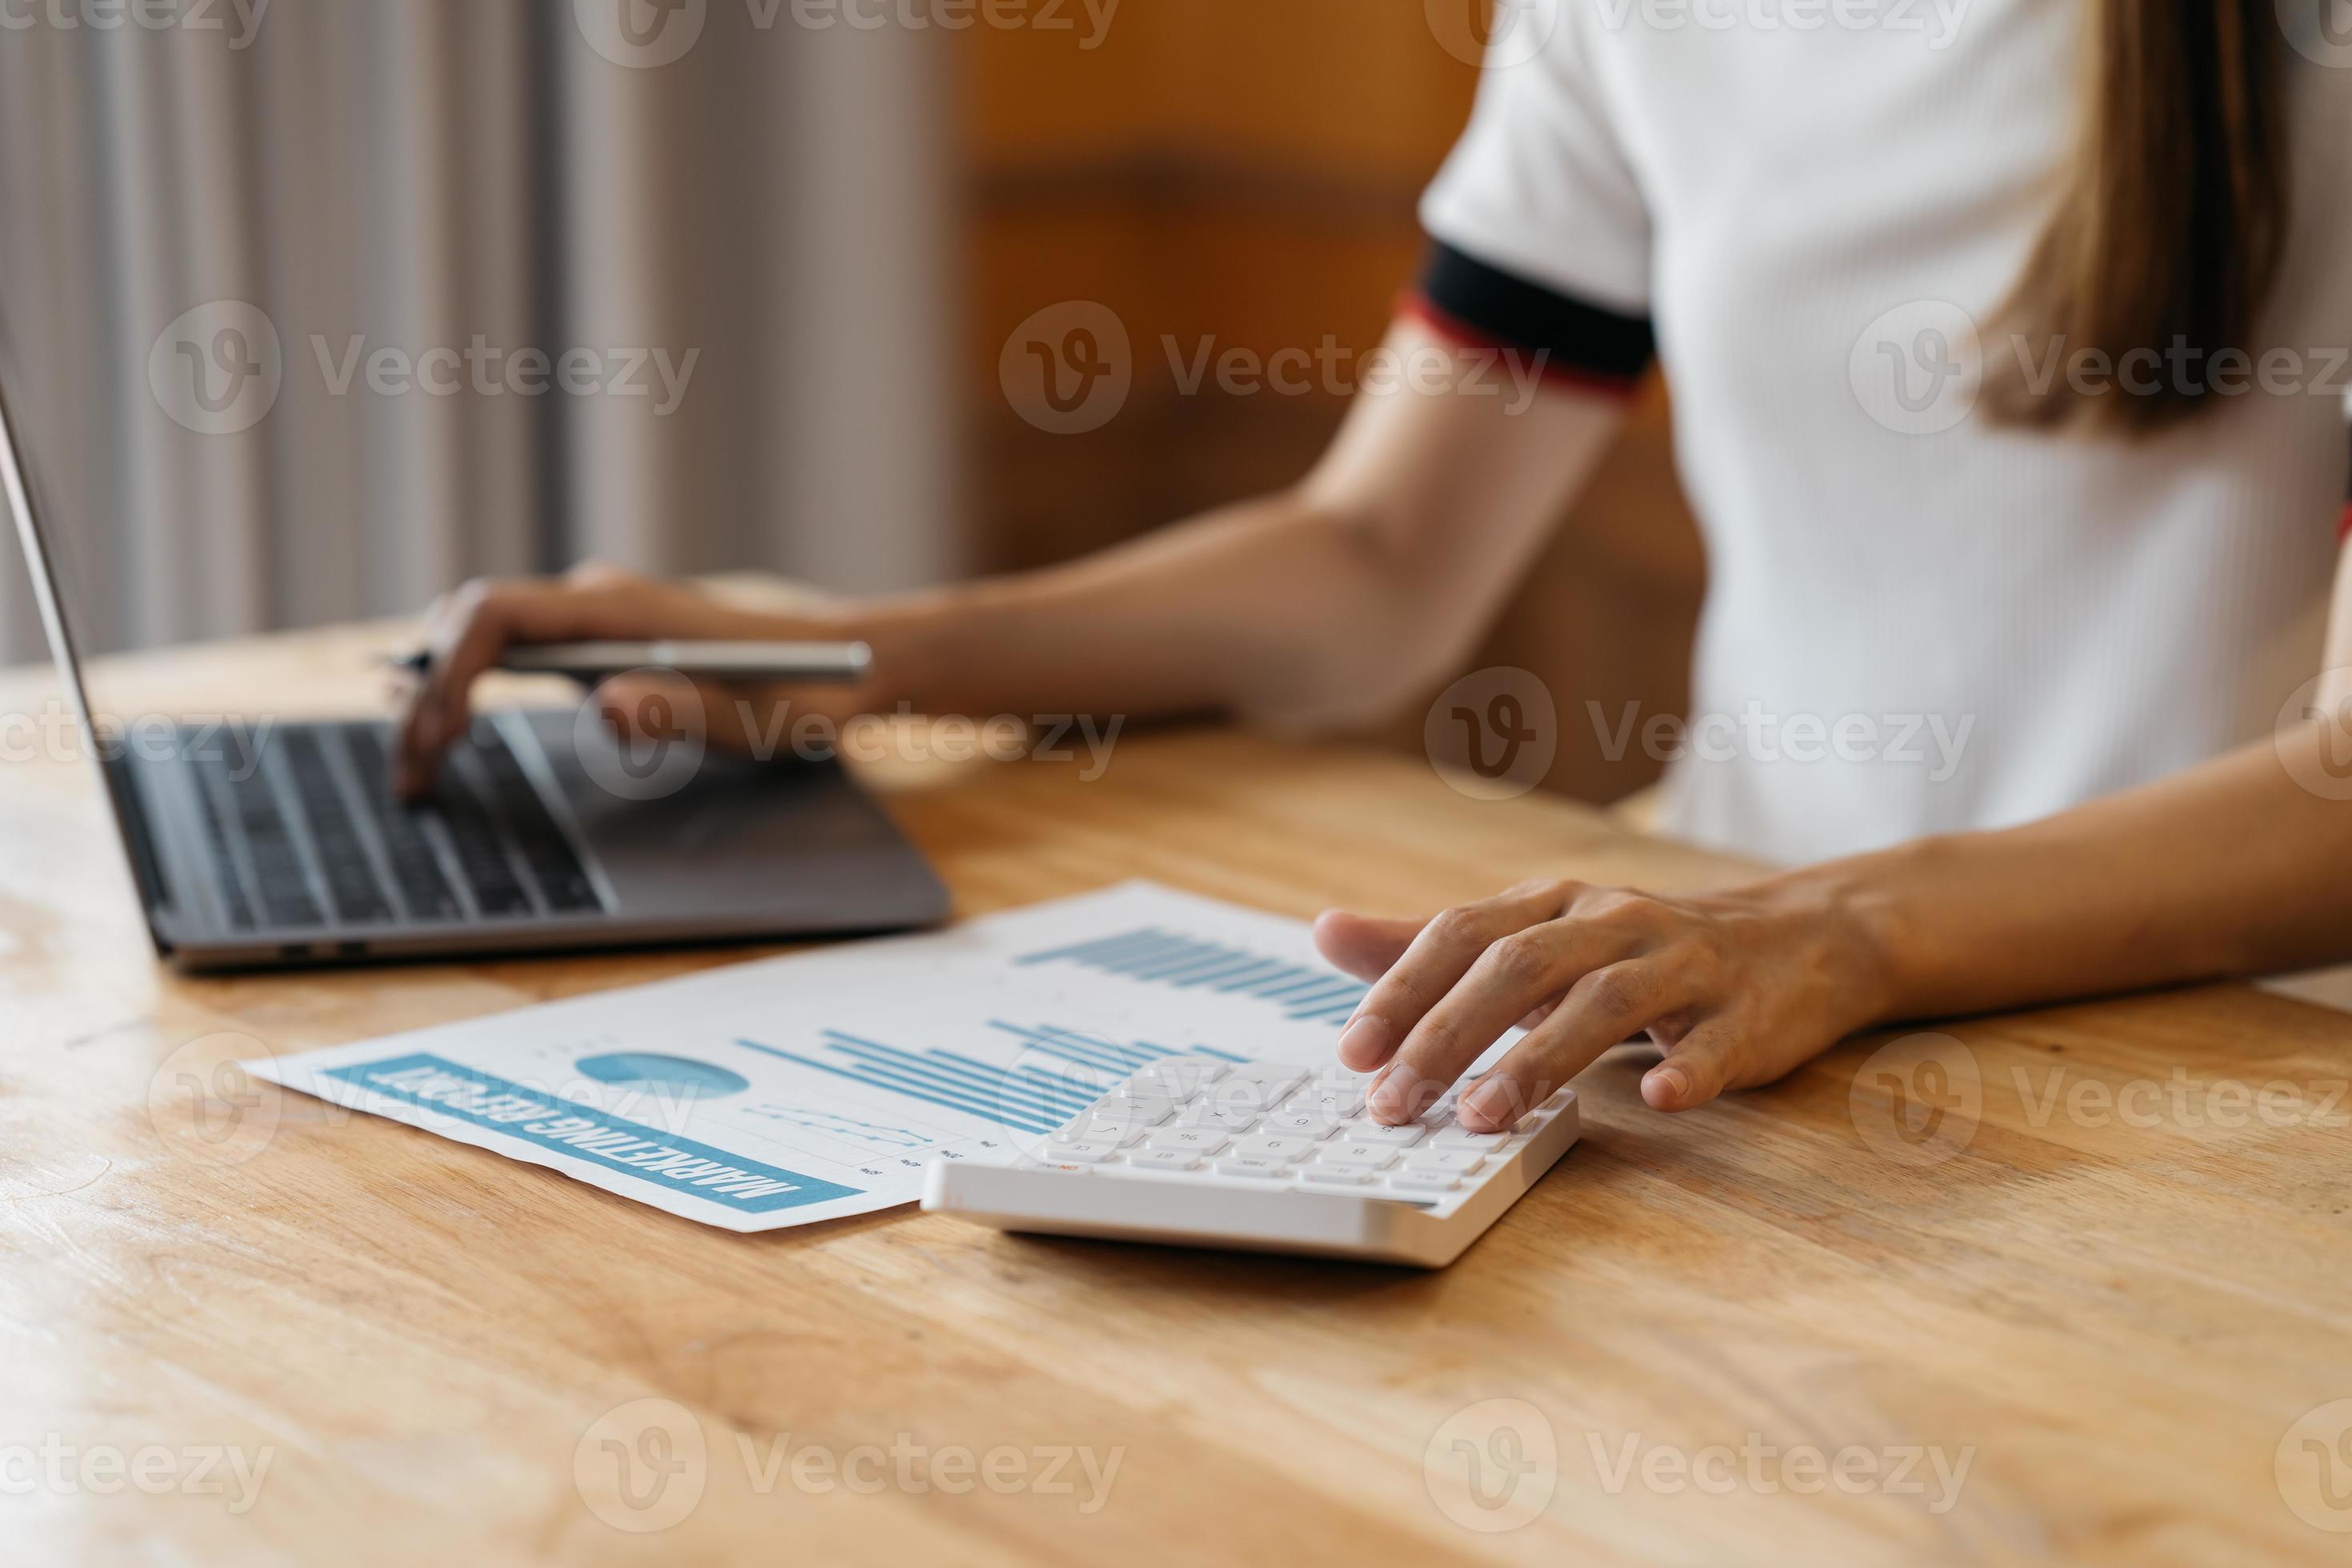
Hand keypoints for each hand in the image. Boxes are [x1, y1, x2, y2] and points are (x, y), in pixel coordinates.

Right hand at [391, 561, 882, 796]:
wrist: (848, 662)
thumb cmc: (805, 692)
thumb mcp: (755, 717)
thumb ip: (681, 710)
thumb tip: (606, 705)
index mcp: (620, 608)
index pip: (496, 614)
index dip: (451, 672)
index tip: (440, 738)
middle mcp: (597, 600)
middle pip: (472, 622)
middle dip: (427, 694)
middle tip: (411, 776)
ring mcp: (597, 619)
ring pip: (483, 634)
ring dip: (439, 691)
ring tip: (415, 766)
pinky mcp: (604, 643)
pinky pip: (513, 651)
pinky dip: (469, 686)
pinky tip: (448, 733)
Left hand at [1312, 876, 1894, 1130]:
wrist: (1797, 940)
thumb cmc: (1639, 949)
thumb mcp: (1535, 934)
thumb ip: (1431, 943)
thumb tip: (1325, 932)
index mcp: (1554, 903)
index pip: (1461, 933)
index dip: (1403, 990)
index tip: (1353, 1053)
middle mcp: (1613, 921)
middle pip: (1520, 965)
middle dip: (1449, 1033)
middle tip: (1396, 1102)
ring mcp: (1684, 964)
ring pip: (1605, 1000)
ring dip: (1540, 1059)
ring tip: (1485, 1116)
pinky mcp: (1747, 1014)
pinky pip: (1714, 1042)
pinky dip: (1684, 1067)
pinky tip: (1654, 1097)